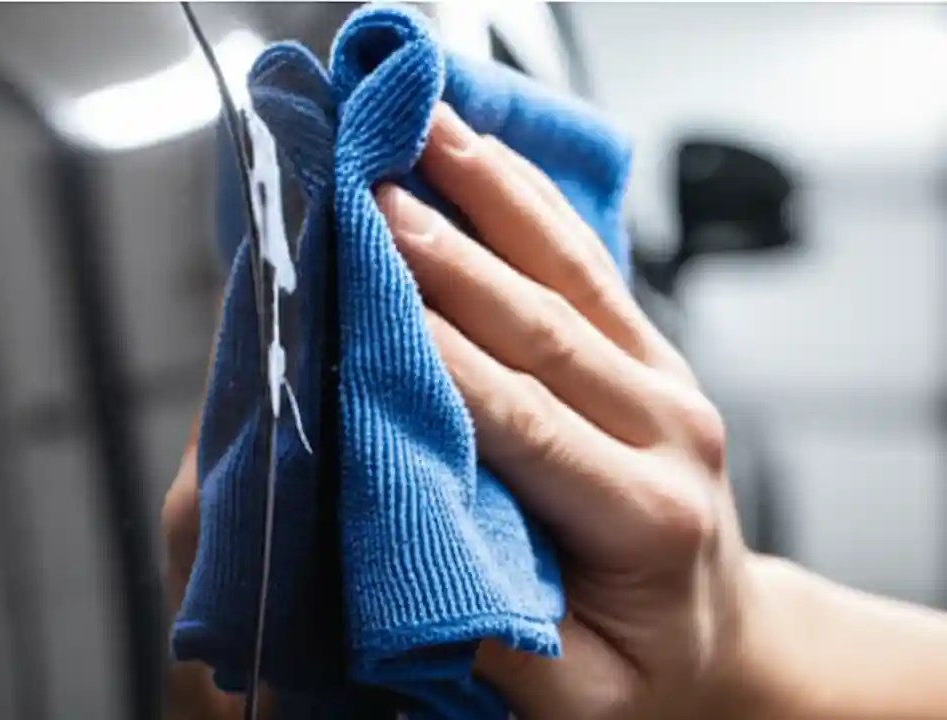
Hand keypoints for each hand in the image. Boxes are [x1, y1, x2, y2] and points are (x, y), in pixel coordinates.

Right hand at [376, 103, 761, 718]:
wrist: (725, 648)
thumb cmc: (645, 676)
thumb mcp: (577, 699)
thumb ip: (502, 639)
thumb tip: (411, 560)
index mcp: (641, 514)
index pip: (523, 420)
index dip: (440, 359)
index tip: (368, 301)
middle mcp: (666, 429)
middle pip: (541, 327)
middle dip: (448, 258)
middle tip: (372, 201)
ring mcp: (667, 380)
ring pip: (570, 272)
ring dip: (493, 199)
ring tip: (425, 140)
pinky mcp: (652, 355)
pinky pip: (591, 264)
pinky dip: (533, 202)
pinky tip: (485, 156)